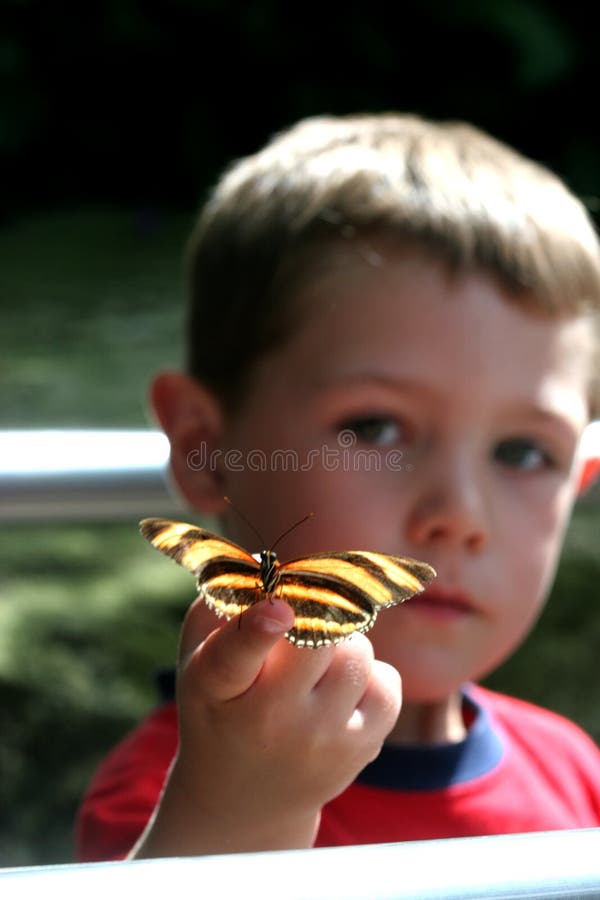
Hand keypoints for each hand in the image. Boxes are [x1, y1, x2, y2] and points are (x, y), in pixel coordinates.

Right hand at [132, 596, 400, 856]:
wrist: (245, 797)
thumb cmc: (221, 705)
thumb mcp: (197, 657)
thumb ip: (222, 602)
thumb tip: (267, 563)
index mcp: (217, 688)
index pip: (235, 657)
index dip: (260, 627)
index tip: (279, 606)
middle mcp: (270, 720)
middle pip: (318, 640)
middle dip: (317, 613)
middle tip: (305, 618)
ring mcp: (320, 740)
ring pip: (357, 653)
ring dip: (343, 642)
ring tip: (319, 661)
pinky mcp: (360, 750)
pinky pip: (387, 682)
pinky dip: (370, 674)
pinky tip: (341, 690)